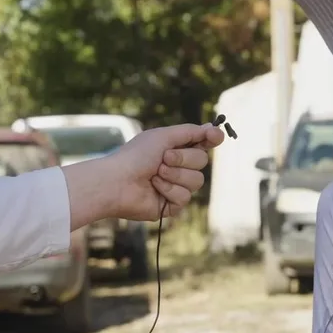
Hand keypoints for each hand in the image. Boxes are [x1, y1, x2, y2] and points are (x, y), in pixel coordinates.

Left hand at [62, 123, 224, 229]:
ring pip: (197, 181)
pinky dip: (169, 191)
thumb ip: (190, 132)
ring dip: (175, 176)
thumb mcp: (163, 136)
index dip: (211, 139)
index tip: (215, 137)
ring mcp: (176, 186)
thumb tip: (214, 127)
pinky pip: (185, 198)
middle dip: (184, 159)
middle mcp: (178, 167)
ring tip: (155, 175)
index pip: (203, 143)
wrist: (117, 182)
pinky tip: (154, 188)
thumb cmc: (135, 156)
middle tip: (163, 159)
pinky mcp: (171, 205)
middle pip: (203, 162)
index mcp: (176, 148)